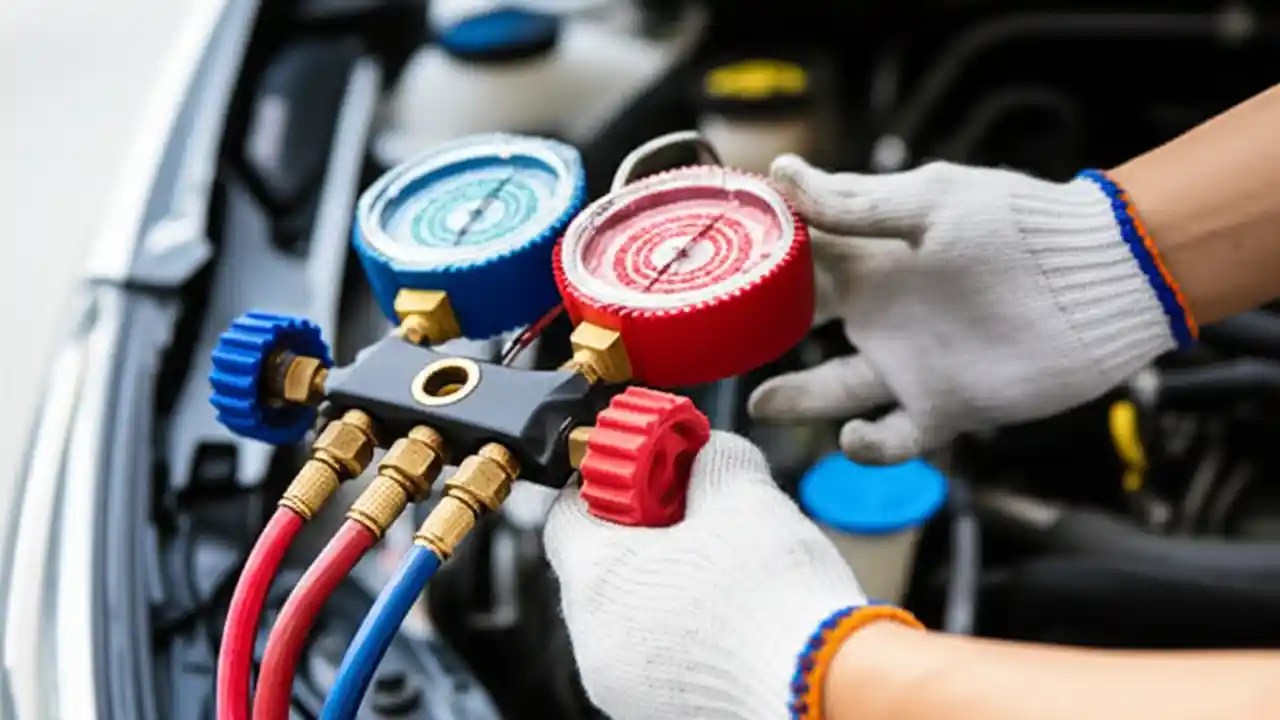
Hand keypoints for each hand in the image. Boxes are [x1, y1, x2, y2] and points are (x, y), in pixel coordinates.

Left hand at [544, 432, 863, 719]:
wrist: (823, 692)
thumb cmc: (777, 599)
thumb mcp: (744, 495)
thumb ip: (711, 459)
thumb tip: (706, 450)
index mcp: (598, 580)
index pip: (566, 514)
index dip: (609, 485)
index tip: (648, 476)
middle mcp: (594, 643)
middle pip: (599, 570)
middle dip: (644, 537)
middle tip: (693, 519)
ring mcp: (624, 689)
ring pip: (630, 618)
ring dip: (667, 589)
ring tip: (725, 574)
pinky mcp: (658, 715)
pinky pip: (657, 660)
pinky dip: (684, 635)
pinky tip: (734, 621)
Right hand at [749, 156, 1179, 463]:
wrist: (1101, 278)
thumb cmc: (1021, 224)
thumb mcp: (933, 201)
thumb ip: (858, 203)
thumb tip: (784, 176)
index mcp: (874, 260)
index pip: (801, 262)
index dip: (759, 263)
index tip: (711, 265)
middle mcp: (882, 314)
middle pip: (803, 331)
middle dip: (760, 340)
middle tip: (719, 346)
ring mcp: (909, 364)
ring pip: (835, 390)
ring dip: (797, 403)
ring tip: (763, 404)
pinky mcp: (943, 406)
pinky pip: (892, 438)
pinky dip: (868, 445)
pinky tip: (855, 435)